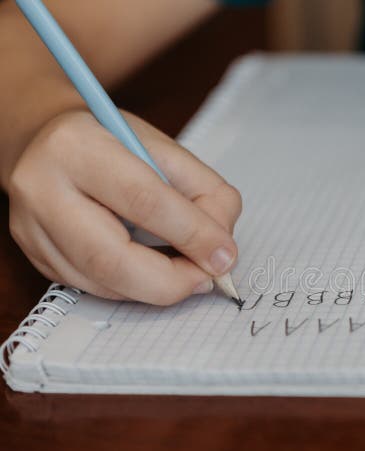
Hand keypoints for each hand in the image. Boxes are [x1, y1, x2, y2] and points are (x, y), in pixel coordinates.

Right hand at [5, 110, 241, 304]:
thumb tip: (222, 250)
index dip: (192, 234)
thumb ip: (206, 194)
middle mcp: (42, 189)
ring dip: (157, 289)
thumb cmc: (113, 143)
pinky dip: (135, 289)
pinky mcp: (35, 256)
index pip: (144, 200)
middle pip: (111, 258)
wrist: (45, 140)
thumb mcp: (166, 151)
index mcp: (77, 146)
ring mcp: (32, 228)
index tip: (225, 256)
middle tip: (208, 279)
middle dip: (171, 280)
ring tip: (188, 275)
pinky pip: (94, 288)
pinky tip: (155, 273)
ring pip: (102, 283)